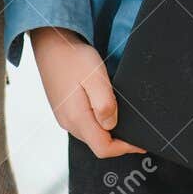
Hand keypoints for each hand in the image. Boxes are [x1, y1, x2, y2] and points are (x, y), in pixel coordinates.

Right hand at [31, 27, 144, 157]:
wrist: (51, 45)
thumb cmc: (74, 58)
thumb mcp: (95, 77)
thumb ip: (104, 104)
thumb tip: (111, 125)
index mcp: (77, 117)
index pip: (103, 148)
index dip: (125, 148)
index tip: (141, 142)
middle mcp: (69, 123)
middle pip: (98, 145)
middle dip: (119, 142)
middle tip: (136, 130)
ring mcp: (65, 118)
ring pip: (92, 136)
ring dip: (109, 133)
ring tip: (125, 119)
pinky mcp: (65, 111)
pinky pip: (85, 126)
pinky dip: (99, 125)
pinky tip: (107, 110)